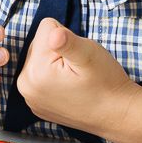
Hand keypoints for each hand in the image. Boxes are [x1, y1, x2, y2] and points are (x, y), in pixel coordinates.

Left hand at [16, 20, 136, 138]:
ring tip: (77, 77)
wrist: (116, 114)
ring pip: (42, 58)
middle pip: (41, 43)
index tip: (78, 55)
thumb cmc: (105, 83)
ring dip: (58, 62)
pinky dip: (56, 77)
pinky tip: (72, 87)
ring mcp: (31, 98)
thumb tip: (53, 32)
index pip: (46, 28)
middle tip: (79, 67)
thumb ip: (67, 41)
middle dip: (60, 49)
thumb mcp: (89, 55)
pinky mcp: (38, 103)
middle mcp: (25, 86)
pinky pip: (43, 75)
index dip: (67, 37)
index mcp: (35, 71)